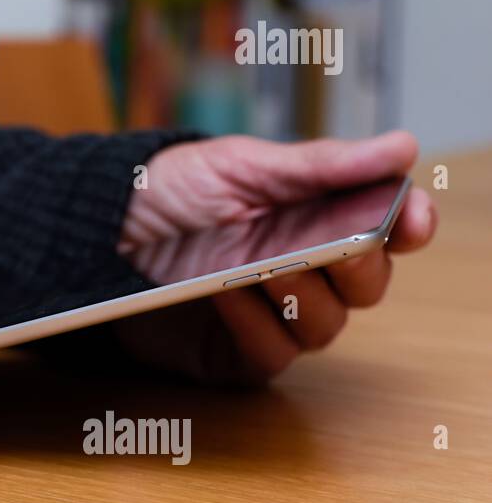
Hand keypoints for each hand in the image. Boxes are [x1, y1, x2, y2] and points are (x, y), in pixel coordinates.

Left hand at [117, 131, 436, 383]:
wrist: (91, 231)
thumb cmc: (164, 191)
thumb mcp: (237, 166)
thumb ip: (319, 166)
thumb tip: (403, 148)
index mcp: (311, 218)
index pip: (382, 231)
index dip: (406, 227)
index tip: (411, 220)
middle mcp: (300, 271)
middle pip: (366, 286)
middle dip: (359, 266)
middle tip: (341, 246)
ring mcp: (268, 317)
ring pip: (325, 325)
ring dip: (301, 294)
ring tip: (266, 265)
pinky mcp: (232, 355)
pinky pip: (270, 353)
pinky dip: (257, 324)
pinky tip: (229, 295)